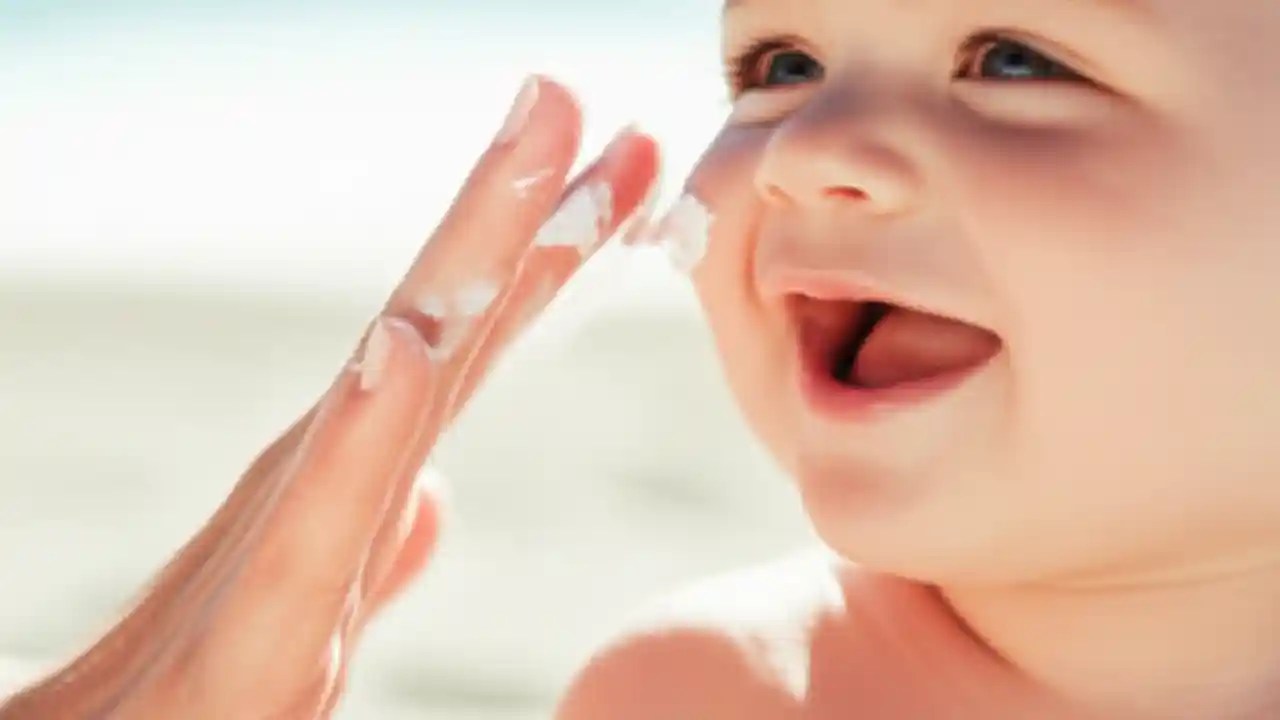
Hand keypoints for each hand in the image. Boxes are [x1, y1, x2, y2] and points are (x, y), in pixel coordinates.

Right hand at [0, 75, 660, 719]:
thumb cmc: (180, 712)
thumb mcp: (296, 626)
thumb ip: (364, 549)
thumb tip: (428, 499)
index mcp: (344, 492)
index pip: (454, 357)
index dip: (535, 263)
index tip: (611, 174)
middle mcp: (316, 495)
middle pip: (436, 336)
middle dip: (517, 214)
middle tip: (577, 96)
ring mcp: (280, 554)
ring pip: (391, 391)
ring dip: (467, 263)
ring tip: (533, 150)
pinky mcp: (245, 650)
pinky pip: (311, 529)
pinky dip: (356, 433)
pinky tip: (398, 350)